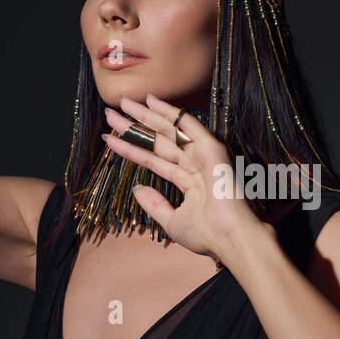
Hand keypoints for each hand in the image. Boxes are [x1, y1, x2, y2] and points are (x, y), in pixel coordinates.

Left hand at [101, 94, 268, 263]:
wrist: (230, 237)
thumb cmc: (207, 235)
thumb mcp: (172, 221)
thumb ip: (154, 204)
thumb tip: (136, 189)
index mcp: (187, 180)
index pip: (152, 159)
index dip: (130, 148)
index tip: (109, 138)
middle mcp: (193, 164)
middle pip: (156, 141)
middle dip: (133, 125)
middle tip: (110, 112)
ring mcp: (201, 155)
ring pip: (167, 130)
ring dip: (145, 115)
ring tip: (123, 102)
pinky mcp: (211, 149)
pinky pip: (188, 125)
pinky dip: (170, 112)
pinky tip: (151, 100)